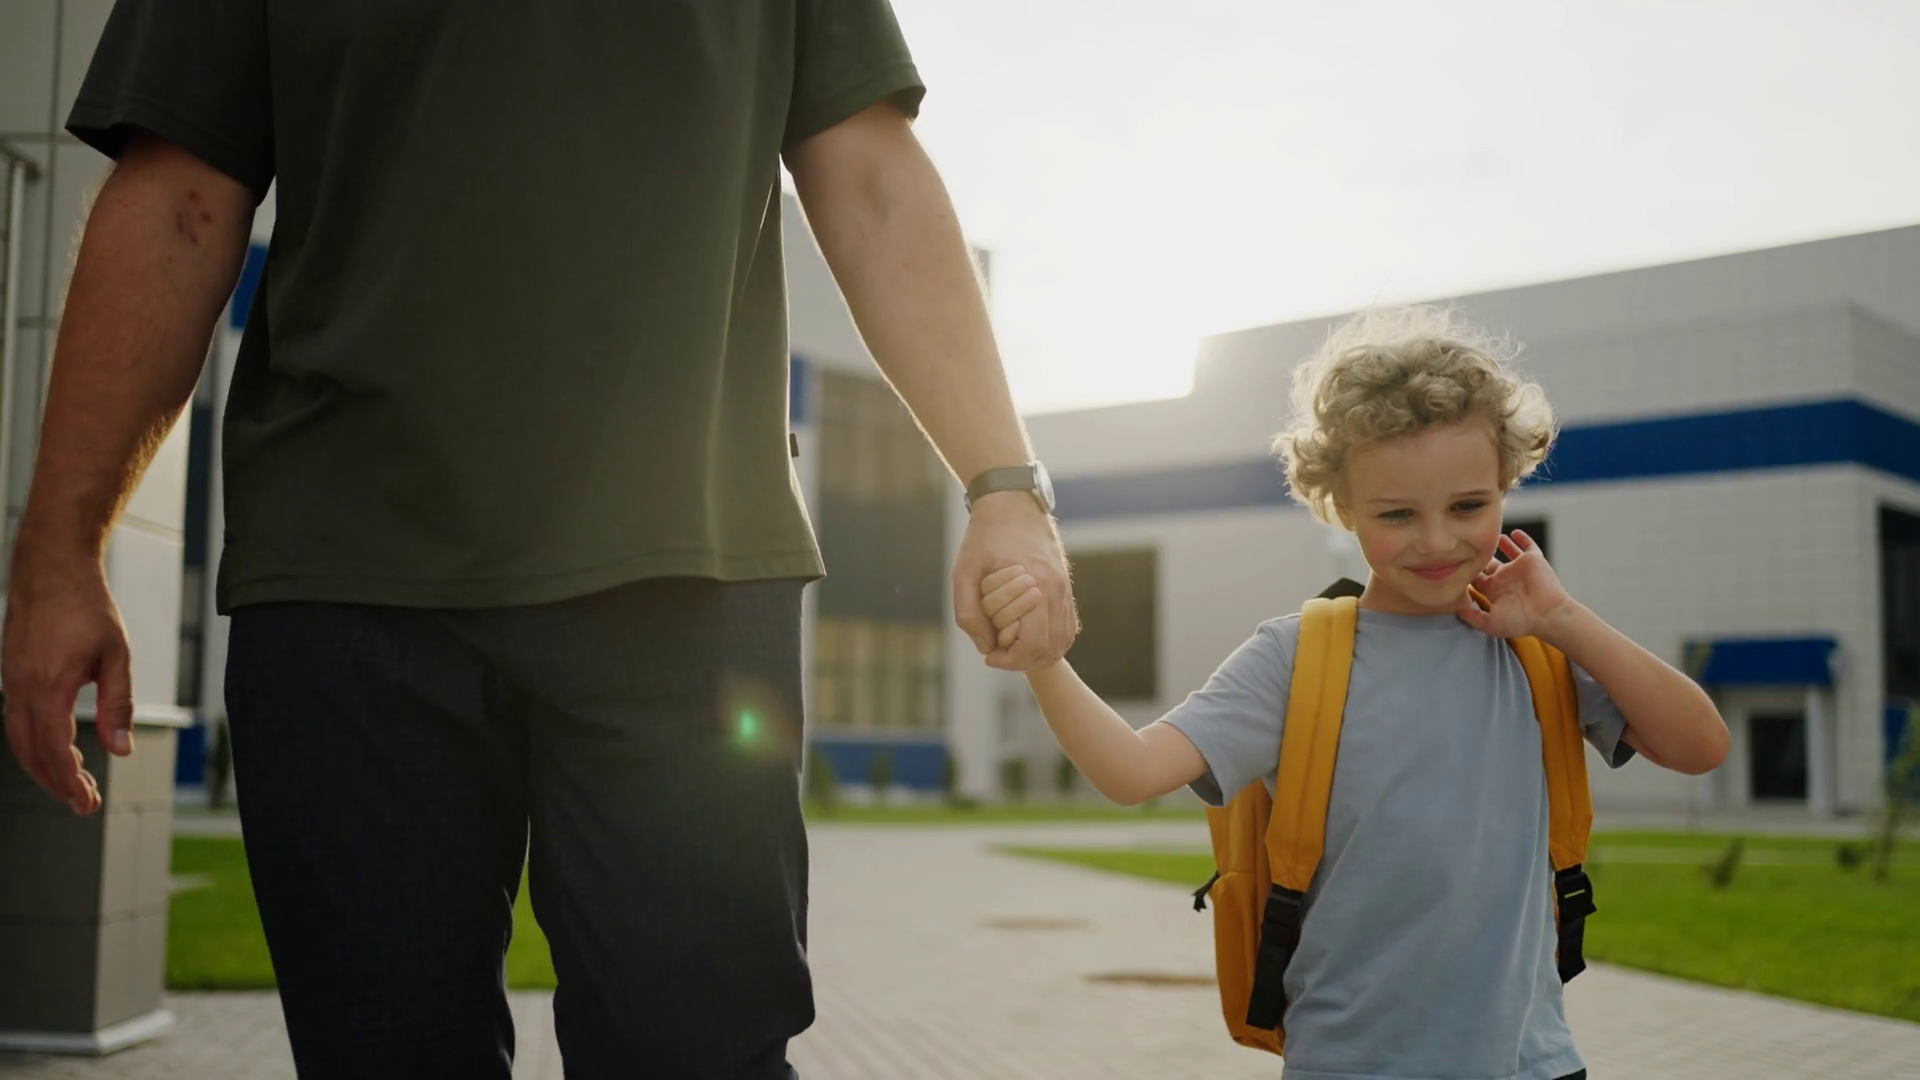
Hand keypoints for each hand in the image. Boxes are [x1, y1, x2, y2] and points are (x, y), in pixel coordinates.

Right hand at [2, 551, 134, 814]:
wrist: (51, 570)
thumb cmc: (87, 607)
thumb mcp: (117, 656)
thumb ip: (118, 705)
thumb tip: (121, 749)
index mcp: (49, 686)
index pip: (55, 751)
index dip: (71, 783)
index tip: (88, 803)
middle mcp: (22, 688)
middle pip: (32, 754)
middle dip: (58, 784)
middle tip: (85, 803)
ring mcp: (11, 682)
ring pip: (19, 741)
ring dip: (44, 767)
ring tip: (74, 784)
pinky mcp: (11, 676)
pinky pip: (16, 722)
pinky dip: (34, 744)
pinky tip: (56, 751)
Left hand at [952, 494, 1076, 670]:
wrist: (1012, 504)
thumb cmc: (984, 538)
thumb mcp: (963, 572)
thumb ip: (968, 611)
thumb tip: (985, 645)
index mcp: (1033, 586)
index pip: (1032, 644)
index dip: (1010, 659)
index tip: (990, 655)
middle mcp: (1055, 590)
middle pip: (1051, 648)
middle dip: (1024, 660)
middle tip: (999, 653)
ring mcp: (1064, 588)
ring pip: (1063, 640)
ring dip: (1040, 653)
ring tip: (1014, 649)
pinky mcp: (1065, 586)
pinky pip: (1068, 625)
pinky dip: (1053, 640)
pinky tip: (1031, 638)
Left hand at [1454, 530, 1574, 640]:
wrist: (1547, 614)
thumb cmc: (1521, 621)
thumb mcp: (1491, 623)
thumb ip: (1473, 617)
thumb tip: (1456, 610)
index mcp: (1494, 590)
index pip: (1476, 578)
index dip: (1466, 571)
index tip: (1454, 563)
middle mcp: (1505, 577)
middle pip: (1488, 563)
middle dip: (1478, 555)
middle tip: (1466, 544)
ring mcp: (1519, 568)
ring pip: (1507, 552)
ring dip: (1499, 544)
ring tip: (1488, 535)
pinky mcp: (1533, 560)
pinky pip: (1528, 545)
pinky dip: (1522, 538)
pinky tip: (1514, 532)